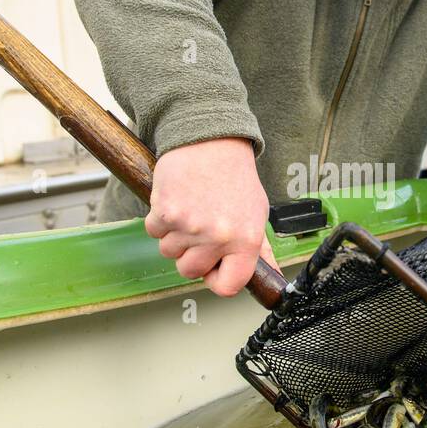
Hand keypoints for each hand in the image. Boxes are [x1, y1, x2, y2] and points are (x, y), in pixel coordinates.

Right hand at [144, 138, 278, 296]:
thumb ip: (260, 249)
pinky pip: (154, 232)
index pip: (228, 286)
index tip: (215, 267)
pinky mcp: (166, 212)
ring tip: (190, 211)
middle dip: (191, 255)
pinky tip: (176, 201)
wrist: (211, 140)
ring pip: (168, 253)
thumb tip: (272, 277)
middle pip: (190, 272)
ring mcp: (190, 226)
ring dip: (174, 237)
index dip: (217, 279)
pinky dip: (160, 220)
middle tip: (200, 230)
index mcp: (245, 240)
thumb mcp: (256, 213)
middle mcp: (218, 236)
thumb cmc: (235, 177)